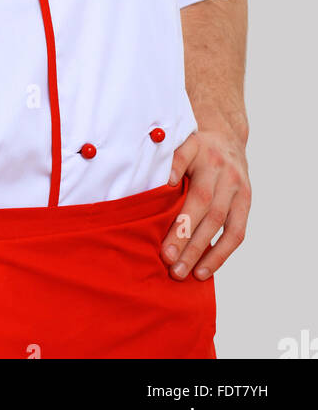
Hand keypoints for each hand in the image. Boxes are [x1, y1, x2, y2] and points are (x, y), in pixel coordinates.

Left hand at [160, 128, 250, 280]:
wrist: (226, 136)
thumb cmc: (196, 145)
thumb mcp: (182, 142)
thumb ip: (173, 160)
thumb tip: (164, 183)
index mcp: (207, 159)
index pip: (196, 197)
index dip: (182, 223)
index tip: (166, 247)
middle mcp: (226, 175)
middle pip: (209, 214)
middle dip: (189, 242)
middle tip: (171, 265)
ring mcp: (239, 190)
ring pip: (225, 227)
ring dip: (206, 254)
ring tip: (188, 274)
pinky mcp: (246, 202)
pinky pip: (237, 233)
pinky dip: (221, 253)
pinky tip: (205, 270)